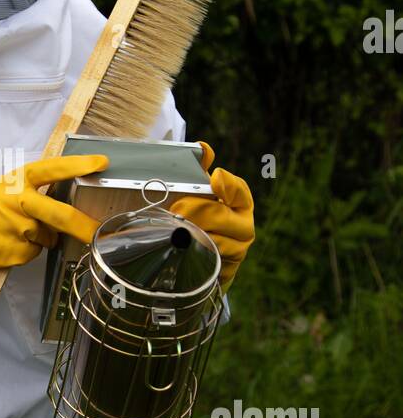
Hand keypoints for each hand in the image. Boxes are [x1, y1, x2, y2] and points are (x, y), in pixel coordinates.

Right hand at [0, 154, 107, 311]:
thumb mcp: (6, 188)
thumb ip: (33, 188)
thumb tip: (70, 194)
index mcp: (17, 181)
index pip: (52, 169)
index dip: (77, 165)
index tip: (101, 162)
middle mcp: (18, 203)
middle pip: (59, 214)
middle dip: (82, 225)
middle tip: (97, 231)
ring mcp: (17, 229)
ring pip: (49, 236)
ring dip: (43, 237)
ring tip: (19, 231)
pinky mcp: (17, 252)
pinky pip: (37, 251)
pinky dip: (31, 249)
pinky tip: (13, 243)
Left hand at [169, 140, 254, 292]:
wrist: (196, 258)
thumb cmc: (197, 218)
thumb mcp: (198, 192)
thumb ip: (199, 168)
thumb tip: (202, 148)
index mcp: (240, 200)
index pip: (238, 189)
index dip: (227, 184)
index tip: (213, 178)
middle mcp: (244, 224)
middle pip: (219, 214)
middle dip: (194, 211)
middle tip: (175, 208)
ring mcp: (238, 249)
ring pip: (213, 239)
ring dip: (190, 233)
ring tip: (173, 228)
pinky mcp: (228, 270)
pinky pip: (210, 260)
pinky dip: (195, 253)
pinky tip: (182, 248)